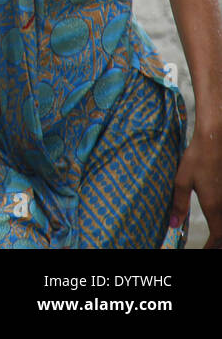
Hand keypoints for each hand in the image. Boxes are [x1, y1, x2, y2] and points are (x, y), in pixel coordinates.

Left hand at [170, 129, 221, 247]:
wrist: (214, 140)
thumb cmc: (196, 159)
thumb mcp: (181, 181)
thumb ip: (178, 204)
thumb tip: (173, 225)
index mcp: (213, 205)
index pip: (217, 235)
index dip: (211, 246)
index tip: (202, 250)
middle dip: (218, 242)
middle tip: (208, 246)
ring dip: (221, 233)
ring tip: (213, 239)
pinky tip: (217, 218)